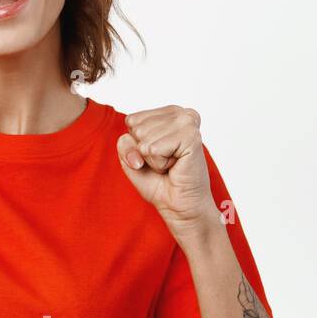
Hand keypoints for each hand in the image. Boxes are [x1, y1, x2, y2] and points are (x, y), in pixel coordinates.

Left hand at [116, 105, 218, 235]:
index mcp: (168, 113)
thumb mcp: (131, 158)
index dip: (136, 144)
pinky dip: (159, 163)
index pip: (131, 120)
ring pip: (143, 138)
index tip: (155, 155)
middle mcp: (180, 113)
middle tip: (164, 162)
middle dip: (143, 151)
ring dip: (152, 159)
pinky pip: (153, 149)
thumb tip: (142, 145)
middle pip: (135, 128)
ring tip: (170, 164)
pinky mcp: (191, 136)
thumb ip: (125, 143)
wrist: (178, 204)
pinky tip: (175, 166)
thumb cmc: (158, 181)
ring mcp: (187, 123)